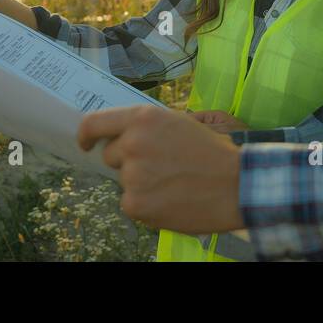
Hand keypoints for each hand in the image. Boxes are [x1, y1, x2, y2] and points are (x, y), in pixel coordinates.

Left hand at [78, 106, 244, 233]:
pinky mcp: (135, 204)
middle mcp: (132, 144)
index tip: (86, 144)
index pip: (94, 123)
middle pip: (112, 155)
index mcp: (144, 118)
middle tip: (161, 166)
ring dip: (142, 183)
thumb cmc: (215, 152)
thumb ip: (148, 127)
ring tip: (174, 184)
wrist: (237, 185)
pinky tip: (172, 199)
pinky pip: (131, 203)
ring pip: (124, 180)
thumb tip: (124, 137)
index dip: (86, 135)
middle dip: (129, 160)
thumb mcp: (181, 123)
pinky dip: (147, 204)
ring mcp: (132, 176)